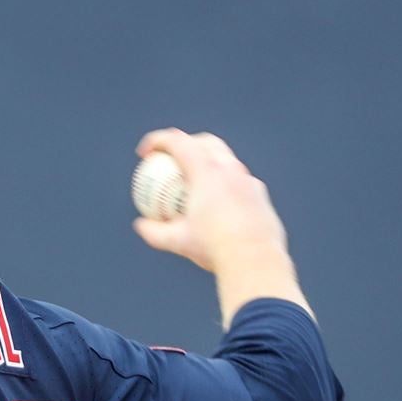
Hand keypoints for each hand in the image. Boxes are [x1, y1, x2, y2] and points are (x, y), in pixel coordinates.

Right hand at [132, 129, 288, 274]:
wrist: (255, 259)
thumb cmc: (214, 248)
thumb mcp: (179, 241)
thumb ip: (155, 232)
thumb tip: (141, 225)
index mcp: (207, 172)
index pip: (178, 142)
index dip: (157, 141)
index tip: (145, 153)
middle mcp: (229, 169)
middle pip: (205, 142)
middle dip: (185, 143)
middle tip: (172, 160)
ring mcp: (248, 180)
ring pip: (226, 159)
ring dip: (207, 162)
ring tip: (195, 181)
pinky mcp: (260, 194)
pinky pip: (239, 181)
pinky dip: (224, 184)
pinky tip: (220, 203)